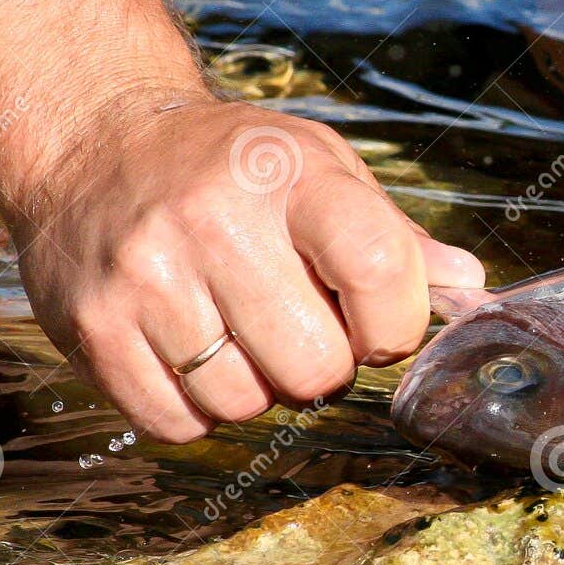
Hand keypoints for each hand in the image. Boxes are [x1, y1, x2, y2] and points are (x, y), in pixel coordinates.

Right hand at [7, 99, 482, 441]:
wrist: (95, 141)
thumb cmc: (232, 165)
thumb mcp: (322, 167)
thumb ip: (396, 237)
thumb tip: (470, 289)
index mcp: (292, 177)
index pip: (380, 272)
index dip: (397, 324)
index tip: (380, 323)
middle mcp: (214, 224)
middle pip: (316, 367)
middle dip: (325, 366)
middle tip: (299, 327)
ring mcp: (147, 279)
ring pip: (246, 405)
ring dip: (258, 388)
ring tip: (240, 331)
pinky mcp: (93, 329)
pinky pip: (179, 424)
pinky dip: (198, 408)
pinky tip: (193, 352)